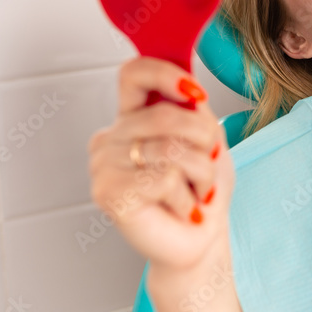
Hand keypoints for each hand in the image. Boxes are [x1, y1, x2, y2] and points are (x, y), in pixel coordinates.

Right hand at [88, 57, 234, 269]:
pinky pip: (165, 180)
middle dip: (204, 140)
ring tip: (195, 190)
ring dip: (201, 173)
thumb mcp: (207, 136)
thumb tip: (189, 90)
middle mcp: (111, 137)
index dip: (166, 75)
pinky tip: (182, 209)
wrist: (200, 238)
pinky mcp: (109, 194)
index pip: (133, 73)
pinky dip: (188, 197)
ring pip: (171, 150)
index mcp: (131, 117)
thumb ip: (193, 108)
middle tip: (208, 164)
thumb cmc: (202, 188)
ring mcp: (104, 166)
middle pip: (165, 115)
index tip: (196, 95)